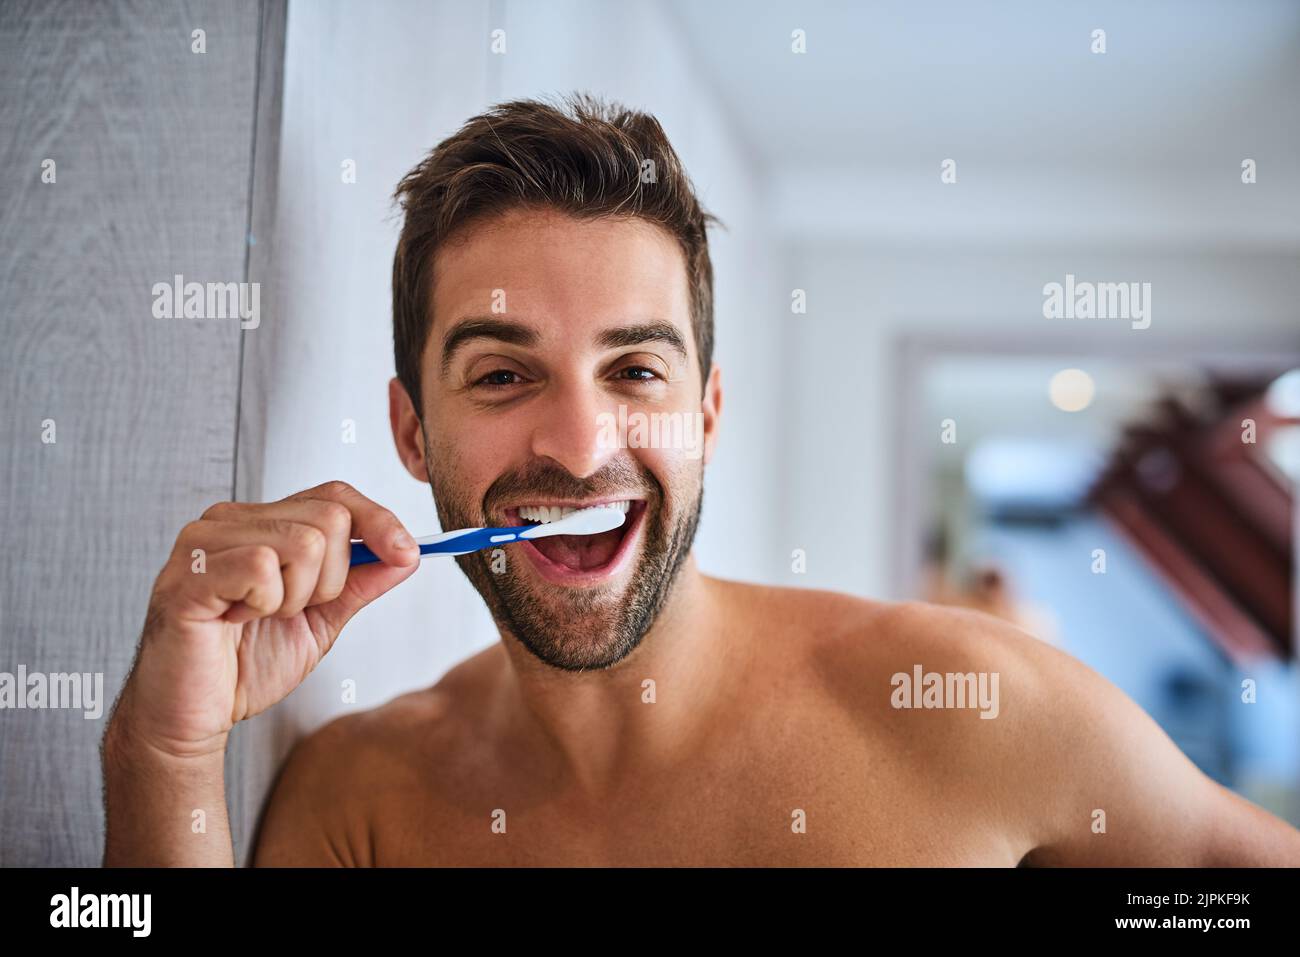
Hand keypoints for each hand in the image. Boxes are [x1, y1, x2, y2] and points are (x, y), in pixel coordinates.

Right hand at [115, 481, 419, 758]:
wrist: (191, 717)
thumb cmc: (243, 667)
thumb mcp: (321, 620)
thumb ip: (360, 584)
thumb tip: (408, 554)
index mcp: (260, 523)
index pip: (335, 495)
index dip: (379, 521)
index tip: (409, 553)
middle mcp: (229, 521)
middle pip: (330, 517)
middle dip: (331, 579)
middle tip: (291, 611)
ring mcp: (203, 542)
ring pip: (303, 542)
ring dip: (297, 597)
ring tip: (259, 617)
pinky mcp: (189, 574)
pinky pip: (262, 568)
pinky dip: (265, 605)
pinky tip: (236, 620)